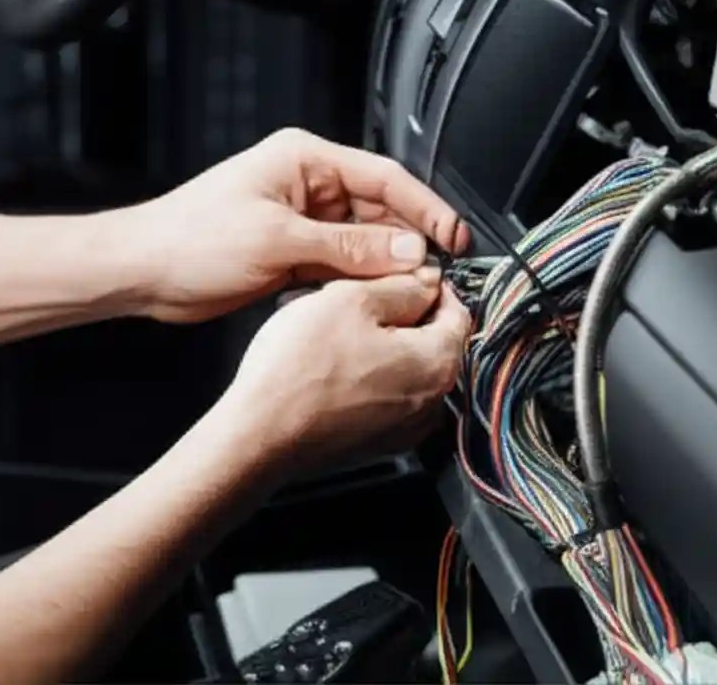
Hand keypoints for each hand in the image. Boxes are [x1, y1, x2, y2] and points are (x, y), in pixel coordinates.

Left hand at [117, 129, 469, 322]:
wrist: (143, 272)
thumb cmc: (191, 239)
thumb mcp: (280, 240)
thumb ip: (350, 248)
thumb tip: (408, 251)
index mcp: (307, 160)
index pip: (386, 178)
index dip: (426, 207)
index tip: (454, 237)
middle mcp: (310, 185)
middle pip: (382, 212)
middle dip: (409, 243)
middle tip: (435, 275)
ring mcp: (304, 220)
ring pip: (367, 243)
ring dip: (387, 267)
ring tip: (411, 292)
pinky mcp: (296, 253)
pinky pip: (345, 265)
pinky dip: (361, 282)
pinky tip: (374, 300)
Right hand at [218, 268, 469, 475]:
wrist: (258, 435)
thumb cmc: (300, 369)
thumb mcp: (352, 300)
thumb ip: (401, 286)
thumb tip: (427, 281)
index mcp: (438, 364)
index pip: (458, 312)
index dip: (431, 285)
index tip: (404, 275)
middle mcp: (433, 402)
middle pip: (432, 341)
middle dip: (400, 314)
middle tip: (359, 299)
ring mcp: (406, 428)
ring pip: (405, 368)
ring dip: (380, 343)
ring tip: (337, 329)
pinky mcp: (378, 441)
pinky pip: (385, 395)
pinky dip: (367, 375)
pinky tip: (331, 363)